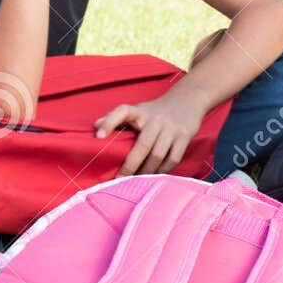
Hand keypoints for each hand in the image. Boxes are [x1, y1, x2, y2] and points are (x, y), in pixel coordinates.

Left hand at [94, 86, 208, 176]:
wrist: (188, 99)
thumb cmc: (155, 111)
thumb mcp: (137, 110)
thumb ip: (117, 118)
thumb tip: (95, 126)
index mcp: (140, 111)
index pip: (122, 111)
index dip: (109, 122)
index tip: (99, 137)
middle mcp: (155, 119)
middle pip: (143, 145)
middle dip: (130, 166)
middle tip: (120, 180)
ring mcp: (171, 128)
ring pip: (157, 155)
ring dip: (146, 172)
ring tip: (137, 182)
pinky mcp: (185, 136)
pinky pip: (172, 159)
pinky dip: (163, 171)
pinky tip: (155, 177)